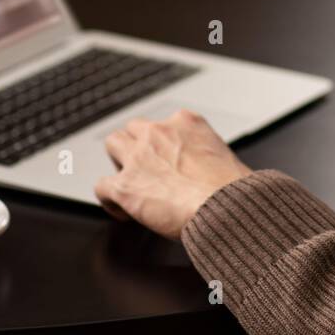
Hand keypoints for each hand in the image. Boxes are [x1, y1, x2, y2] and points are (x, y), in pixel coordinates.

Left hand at [96, 110, 253, 238]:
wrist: (226, 207)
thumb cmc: (232, 190)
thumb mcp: (225, 156)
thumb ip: (206, 156)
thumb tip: (206, 172)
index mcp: (187, 122)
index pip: (166, 123)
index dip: (165, 144)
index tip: (170, 159)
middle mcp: (159, 133)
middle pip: (134, 127)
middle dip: (137, 145)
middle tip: (146, 168)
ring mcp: (138, 157)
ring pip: (113, 143)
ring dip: (119, 161)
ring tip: (130, 181)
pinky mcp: (125, 185)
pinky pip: (102, 186)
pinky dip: (110, 200)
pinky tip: (123, 211)